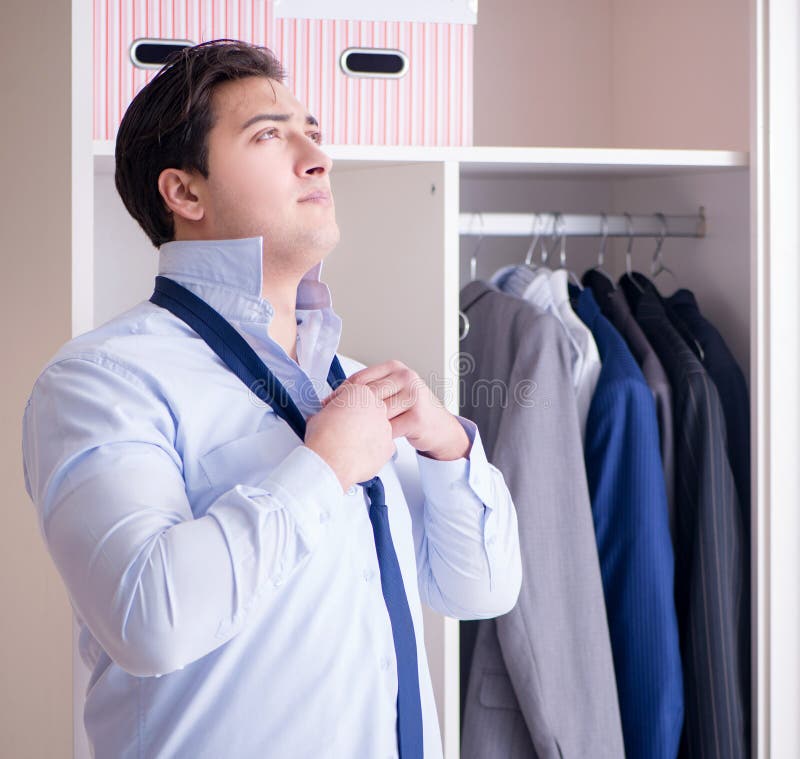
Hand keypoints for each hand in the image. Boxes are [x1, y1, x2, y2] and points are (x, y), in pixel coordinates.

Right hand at [305, 381, 394, 491]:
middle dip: (356, 418)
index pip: (352, 394)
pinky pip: (382, 446)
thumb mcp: (318, 416)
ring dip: (366, 434)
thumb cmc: (324, 438)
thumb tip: (325, 418)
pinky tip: (359, 454)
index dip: (340, 405)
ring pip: (377, 428)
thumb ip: (327, 413)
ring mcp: (385, 427)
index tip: (335, 413)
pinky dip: (373, 450)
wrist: (331, 461)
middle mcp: (377, 407)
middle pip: (368, 409)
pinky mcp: (389, 446)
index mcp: (360, 393)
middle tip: (342, 428)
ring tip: (349, 444)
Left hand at [322, 360, 470, 461]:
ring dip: (361, 426)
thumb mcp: (392, 392)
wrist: (439, 427)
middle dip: (347, 410)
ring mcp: (413, 396)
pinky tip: (370, 441)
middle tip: (334, 422)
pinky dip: (377, 437)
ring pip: (375, 413)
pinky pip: (387, 429)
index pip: (360, 378)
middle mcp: (406, 378)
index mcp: (395, 368)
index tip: (329, 405)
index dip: (340, 393)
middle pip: (366, 395)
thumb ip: (370, 391)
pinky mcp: (417, 418)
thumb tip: (333, 399)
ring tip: (350, 433)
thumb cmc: (411, 410)